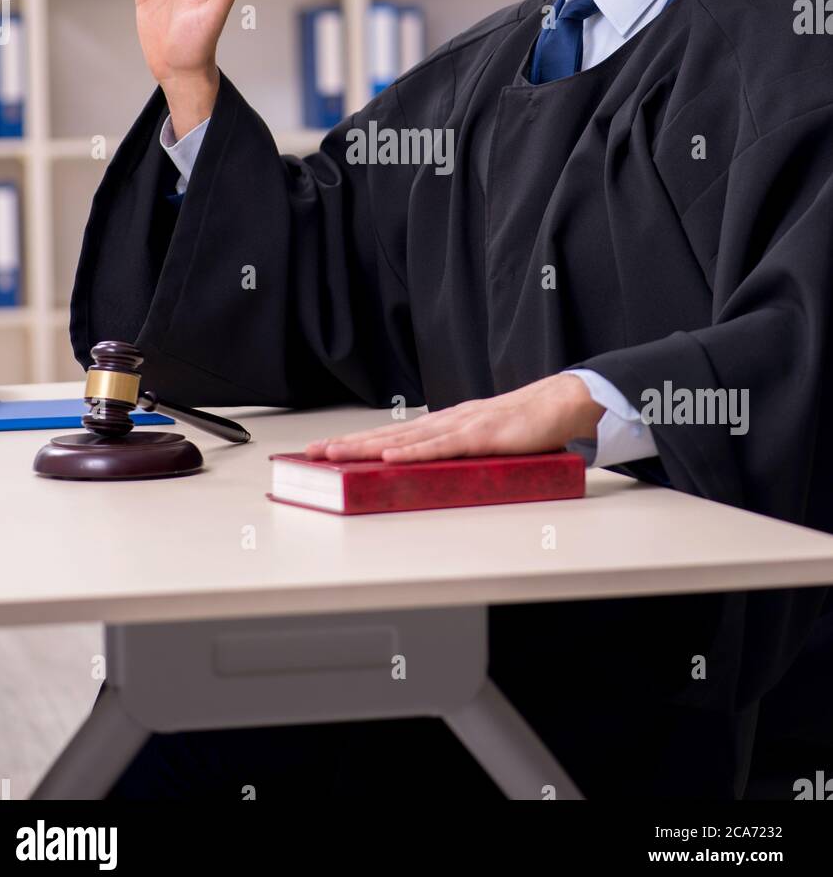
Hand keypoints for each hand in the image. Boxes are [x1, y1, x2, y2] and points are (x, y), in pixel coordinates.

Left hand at [304, 373, 603, 462]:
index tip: (326, 451)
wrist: (562, 403)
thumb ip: (458, 454)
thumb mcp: (484, 443)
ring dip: (367, 447)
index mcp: (445, 424)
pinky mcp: (481, 436)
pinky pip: (440, 447)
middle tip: (312, 453)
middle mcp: (446, 421)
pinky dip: (412, 453)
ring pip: (405, 440)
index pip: (393, 434)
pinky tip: (389, 457)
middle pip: (388, 434)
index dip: (357, 442)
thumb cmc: (526, 425)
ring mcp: (462, 426)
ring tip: (335, 455)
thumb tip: (431, 473)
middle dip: (348, 444)